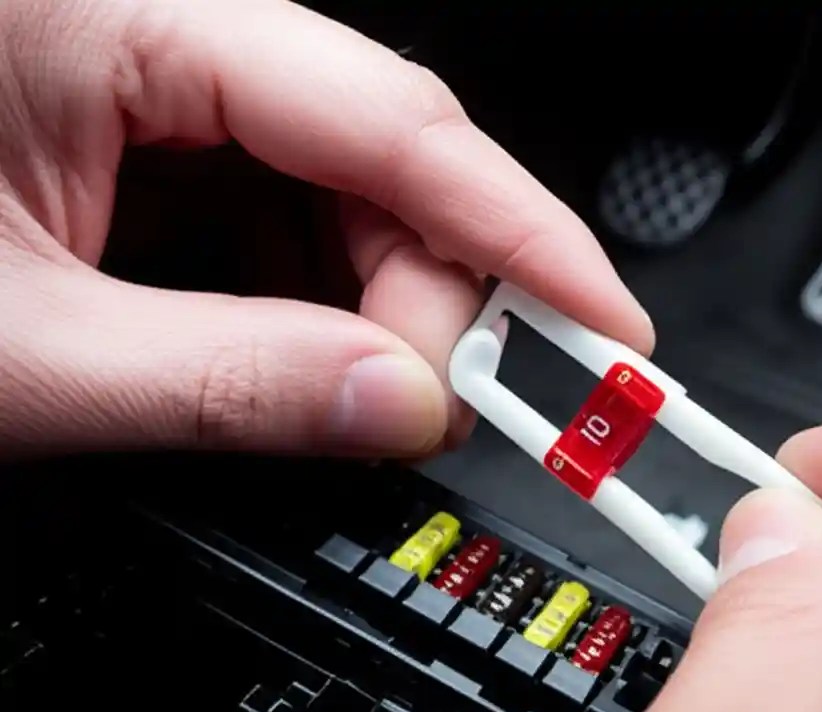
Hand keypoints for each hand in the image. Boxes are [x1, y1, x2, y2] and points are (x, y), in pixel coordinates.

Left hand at [0, 0, 650, 458]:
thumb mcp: (14, 353)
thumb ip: (229, 384)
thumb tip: (400, 407)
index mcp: (109, 16)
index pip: (382, 115)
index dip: (519, 230)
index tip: (605, 325)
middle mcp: (144, 29)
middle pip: (378, 151)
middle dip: (440, 288)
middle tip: (454, 404)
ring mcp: (148, 87)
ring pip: (339, 189)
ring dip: (382, 303)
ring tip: (377, 392)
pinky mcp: (141, 146)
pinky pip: (278, 215)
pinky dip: (318, 300)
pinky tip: (314, 361)